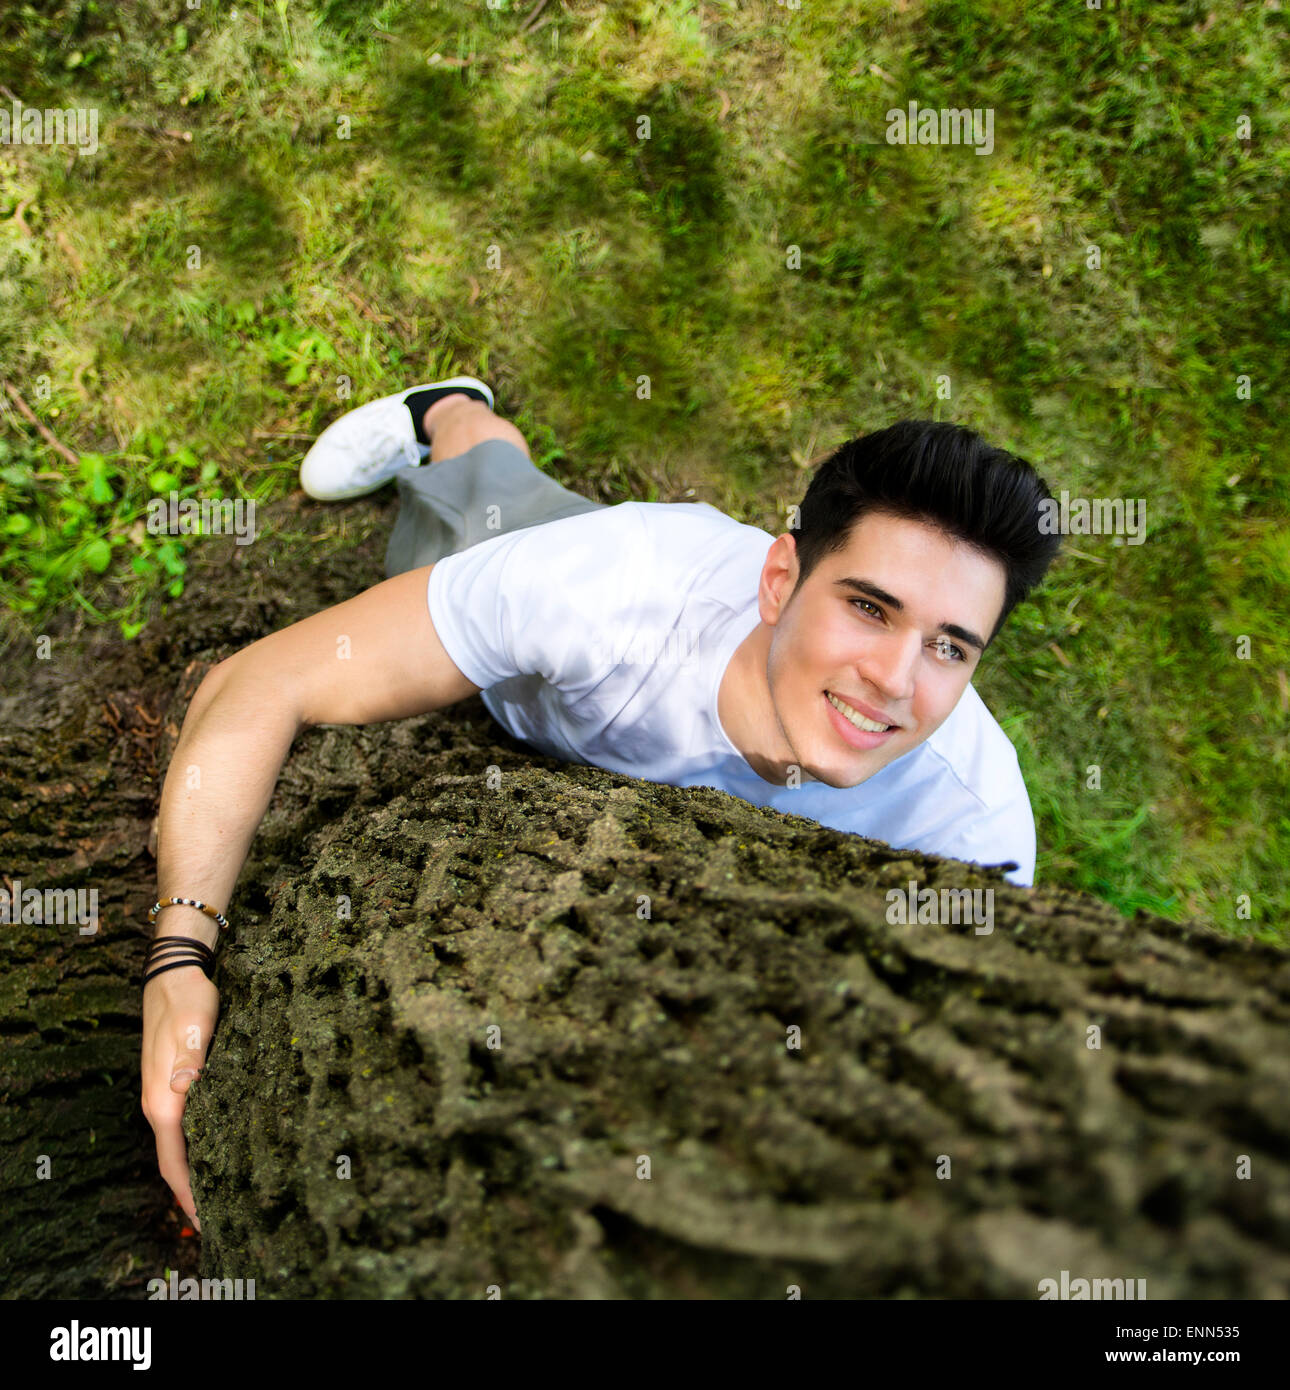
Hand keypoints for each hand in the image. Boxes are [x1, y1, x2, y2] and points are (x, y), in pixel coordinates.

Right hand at [141, 964, 219, 1232]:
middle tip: (220, 1217)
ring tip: (221, 1192)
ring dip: (194, 1168)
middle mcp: (159, 1102)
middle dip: (192, 1190)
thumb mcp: (195, 1024)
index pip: (172, 1160)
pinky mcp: (172, 1082)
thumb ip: (191, 1059)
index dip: (187, 1193)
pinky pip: (182, 1126)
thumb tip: (184, 1087)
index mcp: (162, 1099)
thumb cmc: (188, 998)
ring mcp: (163, 1093)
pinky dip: (195, 1145)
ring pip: (178, 1143)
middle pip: (173, 1159)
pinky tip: (215, 1149)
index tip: (203, 1221)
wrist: (173, 974)